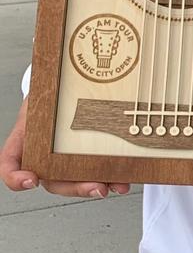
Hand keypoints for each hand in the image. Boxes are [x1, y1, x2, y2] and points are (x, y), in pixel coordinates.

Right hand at [0, 98, 129, 198]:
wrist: (57, 97)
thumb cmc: (44, 99)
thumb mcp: (37, 95)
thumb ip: (39, 94)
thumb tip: (49, 64)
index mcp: (24, 143)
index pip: (9, 166)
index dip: (16, 178)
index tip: (31, 179)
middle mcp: (42, 158)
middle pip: (53, 182)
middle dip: (76, 188)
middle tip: (95, 187)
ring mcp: (63, 162)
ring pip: (76, 182)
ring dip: (97, 186)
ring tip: (115, 186)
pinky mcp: (84, 160)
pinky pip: (94, 174)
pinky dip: (109, 178)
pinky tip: (122, 180)